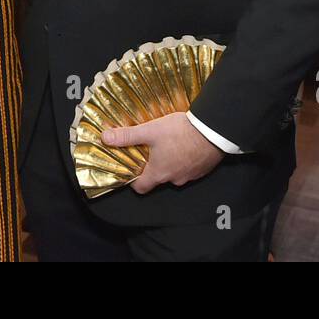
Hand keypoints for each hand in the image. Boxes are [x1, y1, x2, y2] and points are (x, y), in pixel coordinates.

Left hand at [101, 111, 224, 193]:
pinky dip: (186, 160)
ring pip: (175, 173)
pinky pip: (190, 168)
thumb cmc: (181, 132)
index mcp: (159, 173)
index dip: (134, 181)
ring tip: (169, 145)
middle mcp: (174, 179)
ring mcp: (190, 176)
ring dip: (171, 162)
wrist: (213, 130)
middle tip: (150, 152)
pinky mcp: (203, 169)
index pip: (141, 188)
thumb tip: (105, 137)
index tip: (131, 170)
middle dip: (153, 167)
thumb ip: (127, 135)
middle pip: (158, 179)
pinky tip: (186, 145)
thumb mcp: (150, 131)